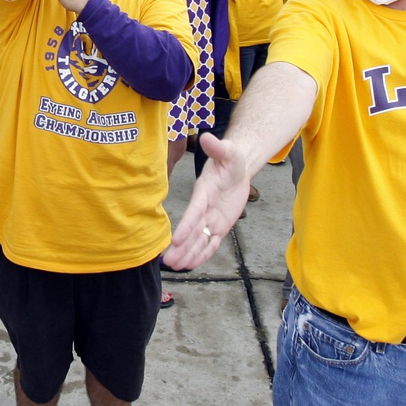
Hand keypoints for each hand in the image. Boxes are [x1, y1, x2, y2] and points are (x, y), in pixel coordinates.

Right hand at [163, 133, 250, 268]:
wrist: (236, 168)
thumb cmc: (231, 159)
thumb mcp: (229, 153)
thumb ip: (219, 148)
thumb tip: (208, 137)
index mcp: (204, 192)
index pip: (194, 212)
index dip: (185, 226)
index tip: (176, 239)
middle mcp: (204, 208)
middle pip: (192, 230)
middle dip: (181, 246)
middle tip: (169, 262)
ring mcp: (211, 218)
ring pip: (199, 239)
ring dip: (189, 253)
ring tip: (177, 267)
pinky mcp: (220, 225)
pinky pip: (211, 242)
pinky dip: (203, 253)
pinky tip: (192, 264)